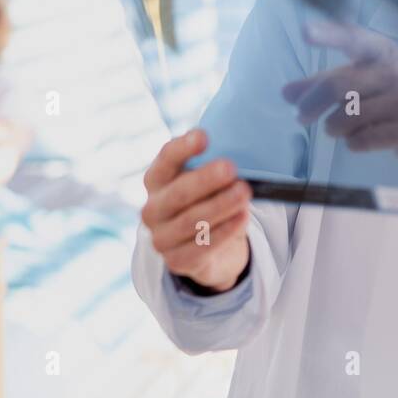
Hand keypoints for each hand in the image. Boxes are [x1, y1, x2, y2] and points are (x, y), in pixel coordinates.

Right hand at [140, 129, 251, 292]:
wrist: (212, 248)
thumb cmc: (208, 202)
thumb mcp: (207, 181)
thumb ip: (212, 166)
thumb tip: (232, 158)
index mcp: (157, 181)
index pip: (165, 160)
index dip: (183, 148)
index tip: (204, 136)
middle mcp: (153, 209)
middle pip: (178, 193)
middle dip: (205, 179)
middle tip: (230, 168)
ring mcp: (162, 238)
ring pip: (191, 221)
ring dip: (220, 205)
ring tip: (244, 192)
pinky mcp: (177, 261)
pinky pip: (202, 246)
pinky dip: (225, 231)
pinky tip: (242, 217)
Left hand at [283, 19, 397, 176]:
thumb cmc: (394, 96)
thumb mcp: (365, 81)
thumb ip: (325, 84)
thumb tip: (287, 93)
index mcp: (382, 52)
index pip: (353, 39)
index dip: (329, 35)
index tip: (305, 32)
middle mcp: (394, 72)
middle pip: (337, 86)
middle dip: (311, 104)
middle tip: (300, 117)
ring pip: (346, 117)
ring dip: (333, 127)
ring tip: (336, 128)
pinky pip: (362, 139)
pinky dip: (352, 143)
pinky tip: (358, 140)